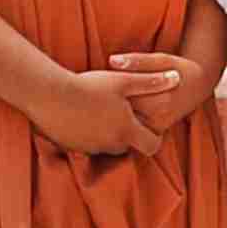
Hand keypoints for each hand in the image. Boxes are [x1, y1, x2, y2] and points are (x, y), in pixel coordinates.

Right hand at [36, 63, 163, 164]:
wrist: (48, 96)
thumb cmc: (89, 86)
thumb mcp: (123, 80)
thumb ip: (151, 82)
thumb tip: (178, 79)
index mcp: (126, 131)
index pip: (152, 145)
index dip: (155, 136)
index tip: (149, 123)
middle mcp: (110, 145)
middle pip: (129, 145)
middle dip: (130, 132)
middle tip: (123, 111)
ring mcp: (90, 148)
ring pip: (108, 145)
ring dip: (109, 133)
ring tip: (101, 110)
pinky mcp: (73, 147)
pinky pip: (89, 144)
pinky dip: (90, 133)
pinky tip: (83, 114)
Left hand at [100, 42, 216, 139]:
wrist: (198, 86)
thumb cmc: (177, 68)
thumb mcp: (161, 59)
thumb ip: (137, 61)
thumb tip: (112, 60)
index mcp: (157, 100)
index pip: (122, 101)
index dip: (105, 96)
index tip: (94, 90)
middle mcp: (157, 118)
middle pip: (120, 118)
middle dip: (106, 110)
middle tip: (92, 101)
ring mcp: (156, 128)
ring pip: (125, 128)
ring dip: (112, 120)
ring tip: (101, 109)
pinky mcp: (155, 133)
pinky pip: (132, 133)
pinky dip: (122, 125)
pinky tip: (114, 116)